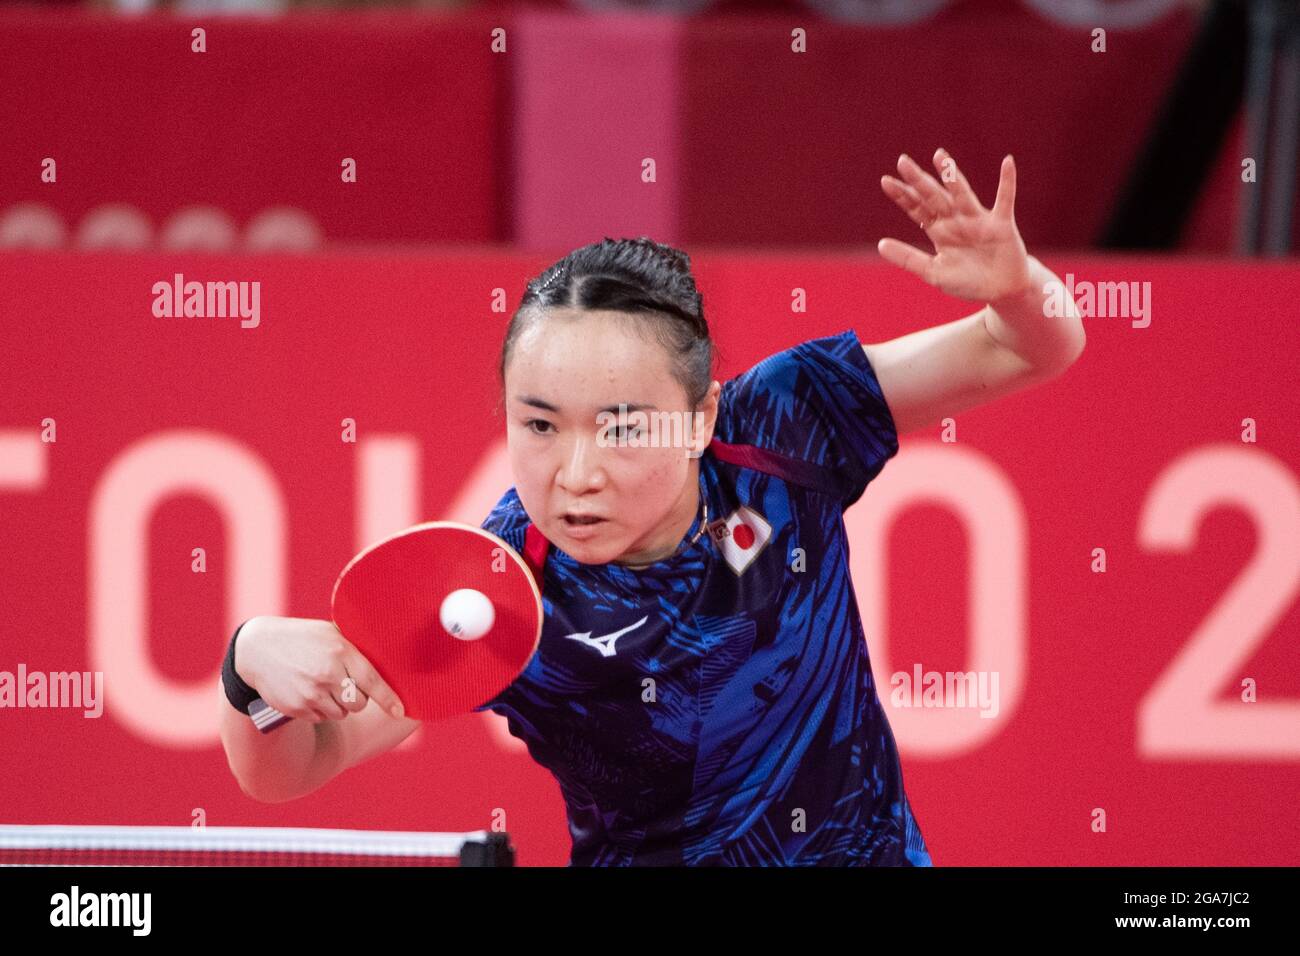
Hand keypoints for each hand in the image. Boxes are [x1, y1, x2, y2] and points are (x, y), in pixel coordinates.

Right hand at [236, 616, 404, 722]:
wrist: (257, 649)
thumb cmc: (303, 638)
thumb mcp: (330, 633)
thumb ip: (355, 648)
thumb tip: (389, 659)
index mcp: (341, 651)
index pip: (372, 681)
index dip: (389, 699)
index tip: (400, 711)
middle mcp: (328, 674)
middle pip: (359, 703)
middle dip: (356, 698)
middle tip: (344, 684)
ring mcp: (311, 693)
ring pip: (341, 713)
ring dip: (338, 705)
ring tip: (323, 685)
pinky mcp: (297, 708)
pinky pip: (321, 718)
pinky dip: (319, 710)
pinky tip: (308, 692)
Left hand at [878, 149, 1032, 303]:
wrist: (1001, 291)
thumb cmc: (967, 281)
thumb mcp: (933, 272)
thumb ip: (908, 258)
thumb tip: (880, 244)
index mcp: (939, 231)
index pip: (917, 209)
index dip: (903, 196)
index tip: (886, 181)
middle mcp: (956, 220)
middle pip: (934, 197)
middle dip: (918, 181)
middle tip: (903, 162)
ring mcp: (978, 219)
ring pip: (962, 193)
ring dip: (951, 175)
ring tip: (939, 156)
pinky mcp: (1001, 224)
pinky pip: (1005, 199)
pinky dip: (1007, 182)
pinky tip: (1007, 162)